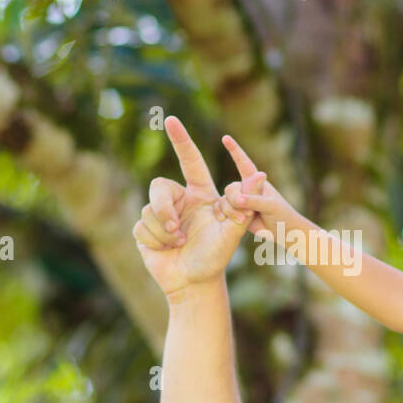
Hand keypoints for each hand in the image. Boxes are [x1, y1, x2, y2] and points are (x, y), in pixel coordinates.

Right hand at [132, 116, 263, 297]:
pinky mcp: (145, 230)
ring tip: (176, 243)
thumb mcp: (232, 232)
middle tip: (175, 228)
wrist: (194, 283)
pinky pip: (141, 226)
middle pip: (159, 186)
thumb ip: (244, 204)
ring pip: (149, 208)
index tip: (171, 120)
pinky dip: (155, 241)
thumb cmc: (216, 258)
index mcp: (199, 194)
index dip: (182, 140)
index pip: (190, 160)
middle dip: (164, 208)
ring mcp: (160, 215)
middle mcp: (179, 200)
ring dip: (162, 230)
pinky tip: (165, 251)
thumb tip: (261, 175)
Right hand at [211, 134, 299, 241]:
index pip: (243, 162)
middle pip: (230, 188)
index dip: (234, 150)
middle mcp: (245, 188)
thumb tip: (238, 199)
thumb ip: (254, 200)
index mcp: (255, 181)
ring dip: (232, 210)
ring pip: (224, 200)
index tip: (225, 137)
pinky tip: (225, 220)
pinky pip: (222, 210)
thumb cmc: (282, 214)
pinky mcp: (235, 213)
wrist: (282, 231)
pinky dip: (223, 215)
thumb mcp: (270, 205)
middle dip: (235, 200)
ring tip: (244, 220)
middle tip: (249, 213)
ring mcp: (239, 201)